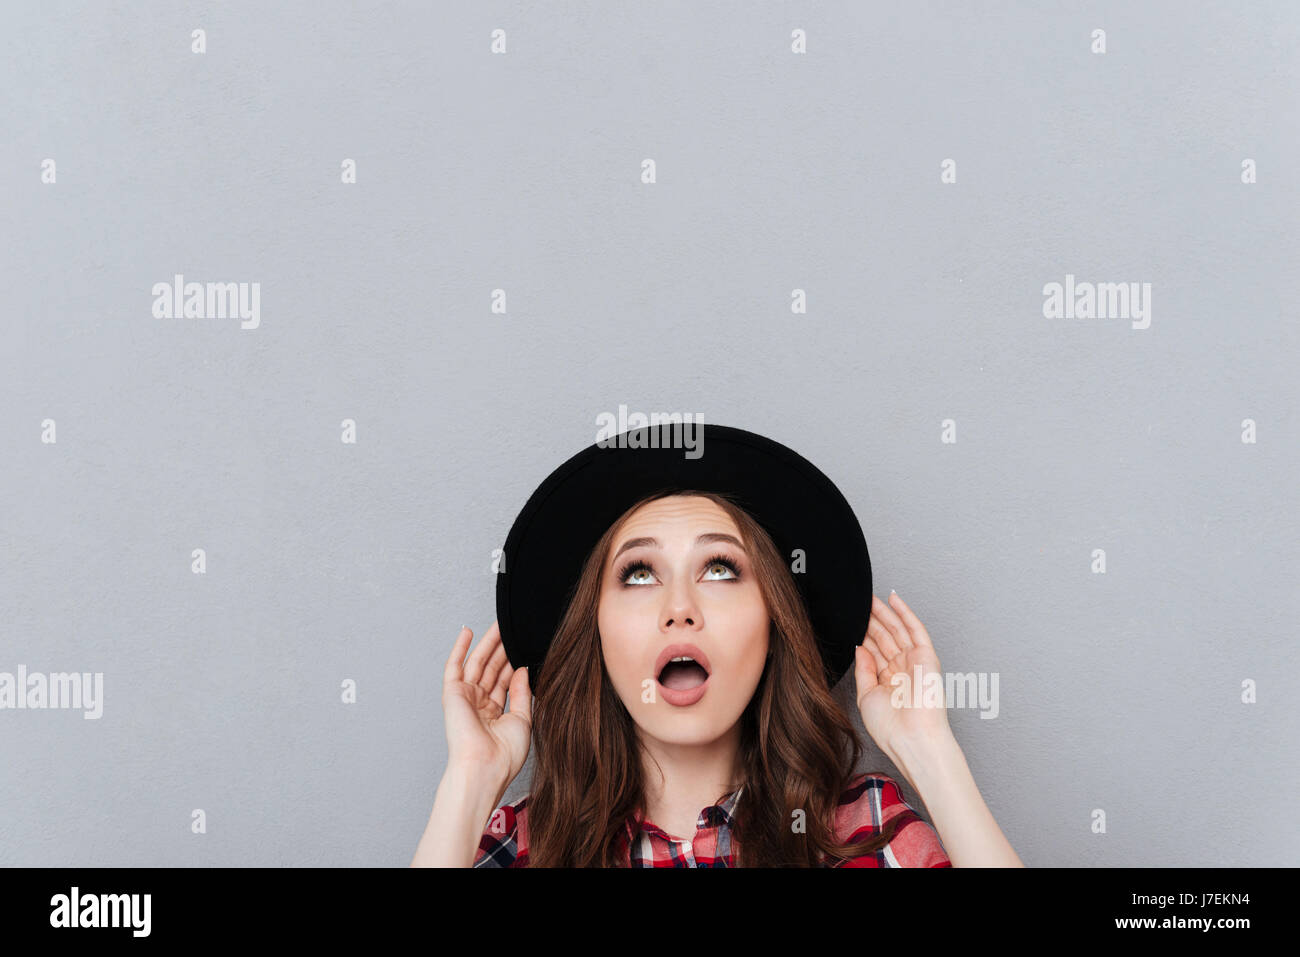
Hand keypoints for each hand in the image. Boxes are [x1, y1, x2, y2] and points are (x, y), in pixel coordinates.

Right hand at [442, 621, 531, 787]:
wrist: (485, 768)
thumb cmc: (504, 755)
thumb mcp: (522, 719)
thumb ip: (522, 692)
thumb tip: (522, 668)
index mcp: (494, 714)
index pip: (505, 681)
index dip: (515, 662)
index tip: (526, 647)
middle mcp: (479, 704)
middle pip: (492, 669)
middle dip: (503, 648)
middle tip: (514, 629)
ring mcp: (465, 698)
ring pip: (477, 663)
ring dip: (487, 643)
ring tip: (500, 624)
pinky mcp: (452, 694)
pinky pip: (454, 667)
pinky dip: (459, 648)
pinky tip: (467, 632)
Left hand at [854, 593, 952, 758]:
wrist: (912, 739)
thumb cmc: (891, 727)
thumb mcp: (866, 696)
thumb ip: (863, 670)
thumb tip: (859, 647)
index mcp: (888, 681)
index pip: (873, 650)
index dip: (861, 634)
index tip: (847, 621)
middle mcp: (902, 670)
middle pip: (884, 637)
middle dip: (870, 620)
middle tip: (855, 603)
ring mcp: (914, 662)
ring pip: (897, 629)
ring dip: (884, 612)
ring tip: (868, 597)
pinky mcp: (927, 657)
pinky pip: (916, 629)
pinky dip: (906, 613)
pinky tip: (894, 598)